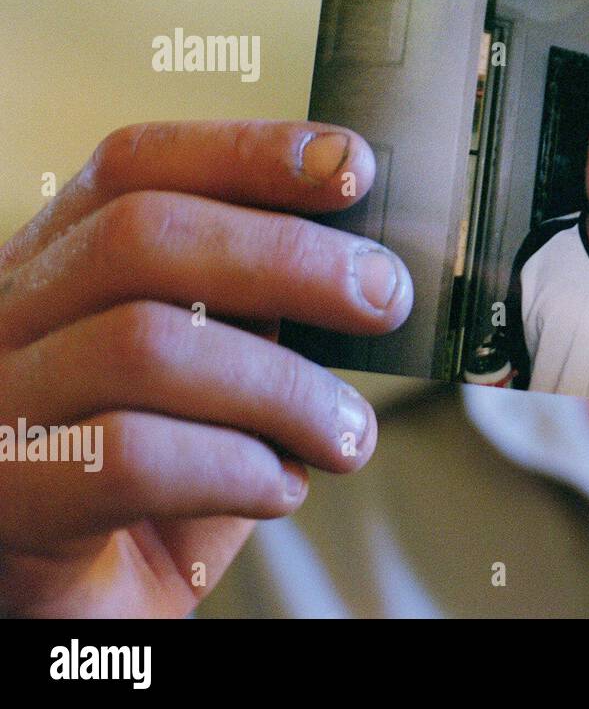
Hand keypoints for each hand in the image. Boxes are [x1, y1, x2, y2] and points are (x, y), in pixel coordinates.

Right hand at [0, 121, 411, 616]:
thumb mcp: (208, 376)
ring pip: (146, 344)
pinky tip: (282, 488)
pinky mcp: (6, 495)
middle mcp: (5, 315)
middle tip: (384, 299)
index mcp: (54, 265)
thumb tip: (361, 269)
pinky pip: (134, 457)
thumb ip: (252, 315)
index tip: (354, 166)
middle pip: (145, 237)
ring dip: (285, 388)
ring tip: (347, 434)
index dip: (251, 152)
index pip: (136, 166)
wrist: (69, 604)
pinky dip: (239, 468)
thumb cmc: (152, 483)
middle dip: (292, 259)